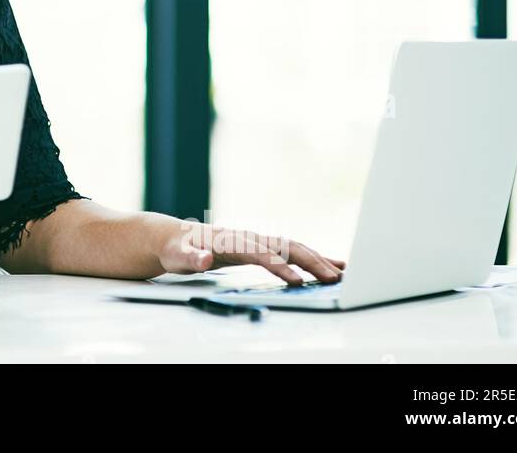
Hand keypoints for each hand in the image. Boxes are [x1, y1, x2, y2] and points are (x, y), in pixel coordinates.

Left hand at [157, 221, 345, 285]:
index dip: (279, 266)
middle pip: (285, 247)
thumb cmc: (177, 248)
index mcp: (231, 240)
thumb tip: (204, 258)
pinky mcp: (260, 247)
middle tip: (333, 280)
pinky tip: (330, 264)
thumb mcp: (178, 256)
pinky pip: (291, 251)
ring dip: (317, 259)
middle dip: (310, 262)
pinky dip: (311, 257)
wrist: (175, 236)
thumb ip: (191, 258)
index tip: (297, 280)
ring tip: (341, 273)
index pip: (261, 253)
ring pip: (293, 247)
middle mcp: (248, 237)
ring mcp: (256, 240)